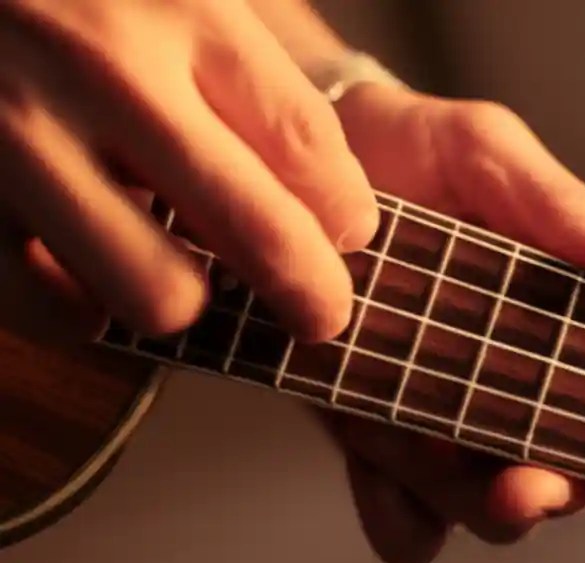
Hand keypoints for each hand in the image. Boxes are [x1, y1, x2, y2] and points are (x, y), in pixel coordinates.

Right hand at [0, 0, 377, 342]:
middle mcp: (101, 69)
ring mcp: (13, 137)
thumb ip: (238, 66)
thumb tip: (330, 198)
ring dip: (181, 295)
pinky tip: (84, 261)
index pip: (310, 147)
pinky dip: (81, 304)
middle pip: (259, 235)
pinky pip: (49, 308)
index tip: (348, 235)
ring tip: (178, 268)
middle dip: (310, 294)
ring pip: (158, 296)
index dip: (347, 214)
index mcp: (177, 6)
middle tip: (317, 309)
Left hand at [321, 83, 584, 562]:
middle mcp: (509, 396)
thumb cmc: (419, 151)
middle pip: (539, 492)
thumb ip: (569, 214)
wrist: (300, 155)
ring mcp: (439, 425)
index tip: (569, 471)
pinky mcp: (371, 440)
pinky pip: (401, 523)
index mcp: (563, 339)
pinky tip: (367, 448)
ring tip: (399, 427)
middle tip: (511, 489)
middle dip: (524, 502)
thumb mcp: (490, 156)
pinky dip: (392, 508)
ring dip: (446, 493)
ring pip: (466, 513)